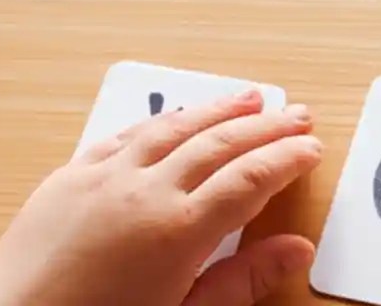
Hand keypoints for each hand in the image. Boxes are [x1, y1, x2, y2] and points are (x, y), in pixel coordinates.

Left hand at [0, 90, 321, 305]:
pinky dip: (159, 122)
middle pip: (220, 144)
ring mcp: (103, 178)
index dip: (286, 159)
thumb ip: (242, 282)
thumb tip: (296, 249)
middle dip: (265, 126)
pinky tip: (175, 118)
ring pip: (174, 128)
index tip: (311, 148)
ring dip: (217, 110)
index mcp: (178, 231)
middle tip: (298, 115)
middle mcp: (143, 192)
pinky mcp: (69, 177)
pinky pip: (123, 136)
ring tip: (250, 98)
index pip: (250, 179)